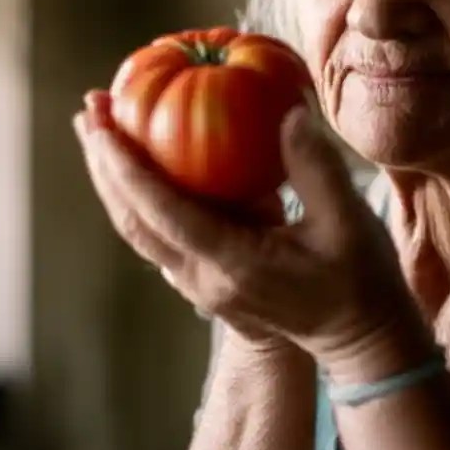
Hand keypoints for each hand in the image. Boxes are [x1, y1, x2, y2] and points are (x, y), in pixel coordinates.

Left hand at [73, 90, 424, 368]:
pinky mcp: (205, 280)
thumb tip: (287, 112)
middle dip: (104, 164)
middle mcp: (204, 280)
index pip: (164, 213)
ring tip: (99, 128)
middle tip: (88, 110)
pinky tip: (141, 161)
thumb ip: (316, 168)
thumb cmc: (360, 281)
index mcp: (235, 265)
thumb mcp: (349, 222)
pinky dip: (139, 195)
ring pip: (139, 230)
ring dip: (114, 179)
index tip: (104, 123)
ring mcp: (200, 285)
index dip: (128, 167)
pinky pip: (159, 232)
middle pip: (134, 222)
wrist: (360, 338)